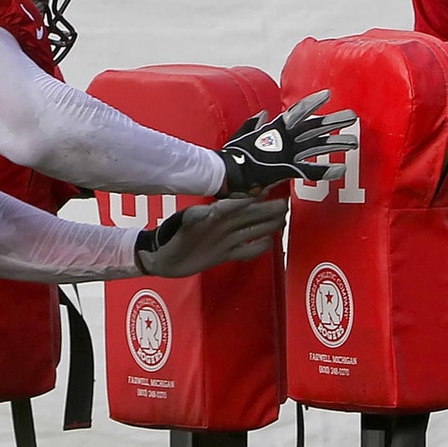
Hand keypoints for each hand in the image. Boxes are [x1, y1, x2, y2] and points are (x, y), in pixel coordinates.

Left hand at [135, 196, 288, 277]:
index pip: (238, 203)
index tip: (269, 189)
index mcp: (214, 215)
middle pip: (250, 216)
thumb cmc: (169, 237)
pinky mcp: (223, 255)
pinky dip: (257, 248)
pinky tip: (270, 244)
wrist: (161, 258)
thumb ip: (196, 218)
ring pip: (251, 231)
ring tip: (284, 220)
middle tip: (286, 204)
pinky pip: (244, 251)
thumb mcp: (182, 225)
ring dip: (267, 225)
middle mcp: (223, 225)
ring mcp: (224, 240)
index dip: (253, 196)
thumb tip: (211, 211)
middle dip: (267, 209)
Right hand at [218, 89, 357, 194]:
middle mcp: (284, 137)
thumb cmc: (233, 154)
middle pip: (315, 127)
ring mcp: (287, 152)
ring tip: (354, 143)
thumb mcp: (244, 133)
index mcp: (275, 128)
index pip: (298, 111)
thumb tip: (263, 116)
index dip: (313, 102)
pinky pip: (311, 171)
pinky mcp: (287, 169)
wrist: (228, 171)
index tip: (327, 95)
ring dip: (337, 143)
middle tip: (352, 117)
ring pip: (318, 146)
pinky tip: (341, 169)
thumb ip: (254, 124)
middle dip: (334, 121)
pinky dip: (326, 171)